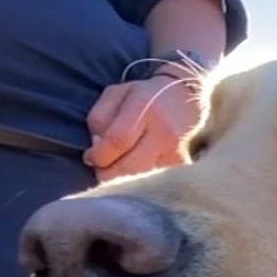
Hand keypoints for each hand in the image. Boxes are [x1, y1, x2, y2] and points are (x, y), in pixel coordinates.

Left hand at [84, 74, 199, 181]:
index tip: (90, 157)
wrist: (186, 97)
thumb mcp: (115, 94)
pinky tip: (135, 169)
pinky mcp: (182, 165)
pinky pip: (153, 182)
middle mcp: (163, 131)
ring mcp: (175, 151)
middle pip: (128, 167)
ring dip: (122, 179)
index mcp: (144, 107)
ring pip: (140, 180)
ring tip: (118, 166)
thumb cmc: (144, 96)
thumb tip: (97, 147)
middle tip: (101, 167)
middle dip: (106, 173)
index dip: (98, 155)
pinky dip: (139, 181)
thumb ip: (99, 118)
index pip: (117, 141)